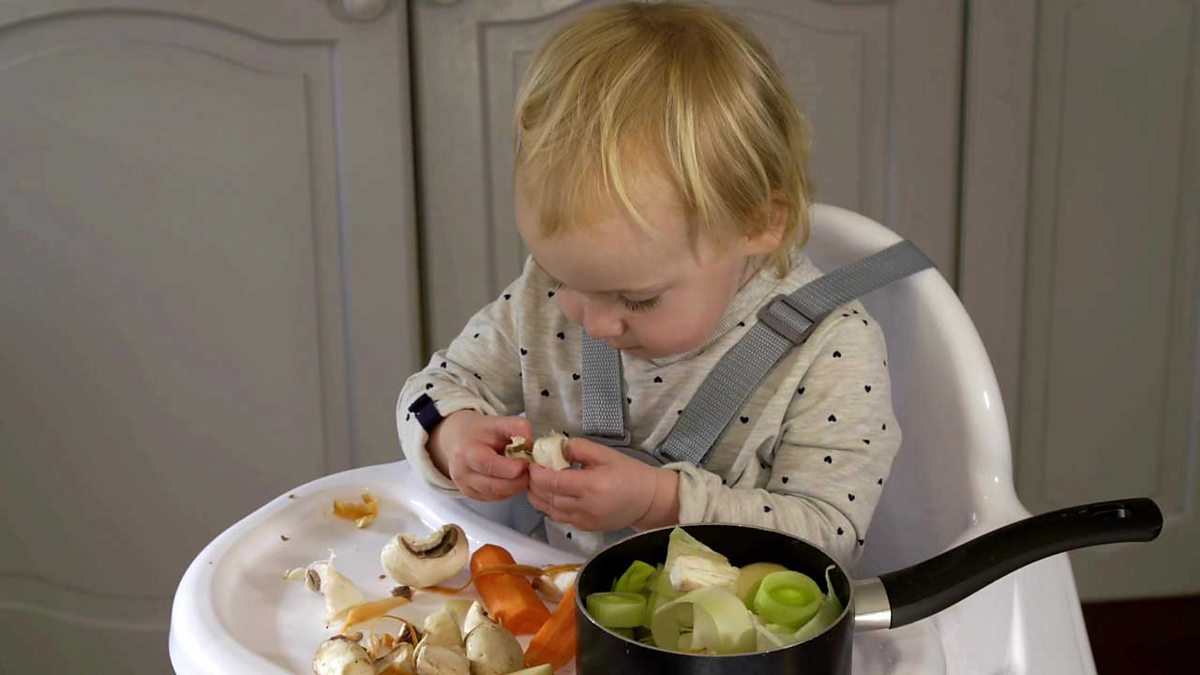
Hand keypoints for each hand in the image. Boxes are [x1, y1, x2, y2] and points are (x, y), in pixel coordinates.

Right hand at [428, 410, 531, 500]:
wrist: (457, 440)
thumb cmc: (480, 431)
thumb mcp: (498, 421)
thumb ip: (517, 427)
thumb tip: (531, 444)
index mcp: (467, 451)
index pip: (489, 465)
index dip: (512, 467)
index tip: (526, 461)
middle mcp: (462, 472)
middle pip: (495, 486)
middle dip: (518, 480)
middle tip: (529, 469)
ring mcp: (465, 487)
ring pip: (498, 495)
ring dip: (515, 486)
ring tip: (521, 471)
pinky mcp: (472, 495)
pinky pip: (496, 498)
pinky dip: (508, 490)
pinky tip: (511, 478)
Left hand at [526, 437, 678, 530]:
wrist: (648, 500)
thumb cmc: (629, 473)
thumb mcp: (604, 453)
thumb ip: (577, 448)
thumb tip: (553, 447)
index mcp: (590, 486)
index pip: (552, 481)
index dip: (536, 472)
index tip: (532, 461)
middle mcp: (584, 507)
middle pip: (546, 497)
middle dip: (534, 483)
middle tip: (531, 469)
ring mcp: (583, 521)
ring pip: (549, 510)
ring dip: (538, 496)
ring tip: (538, 481)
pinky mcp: (584, 528)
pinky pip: (559, 517)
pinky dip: (549, 506)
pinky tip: (551, 494)